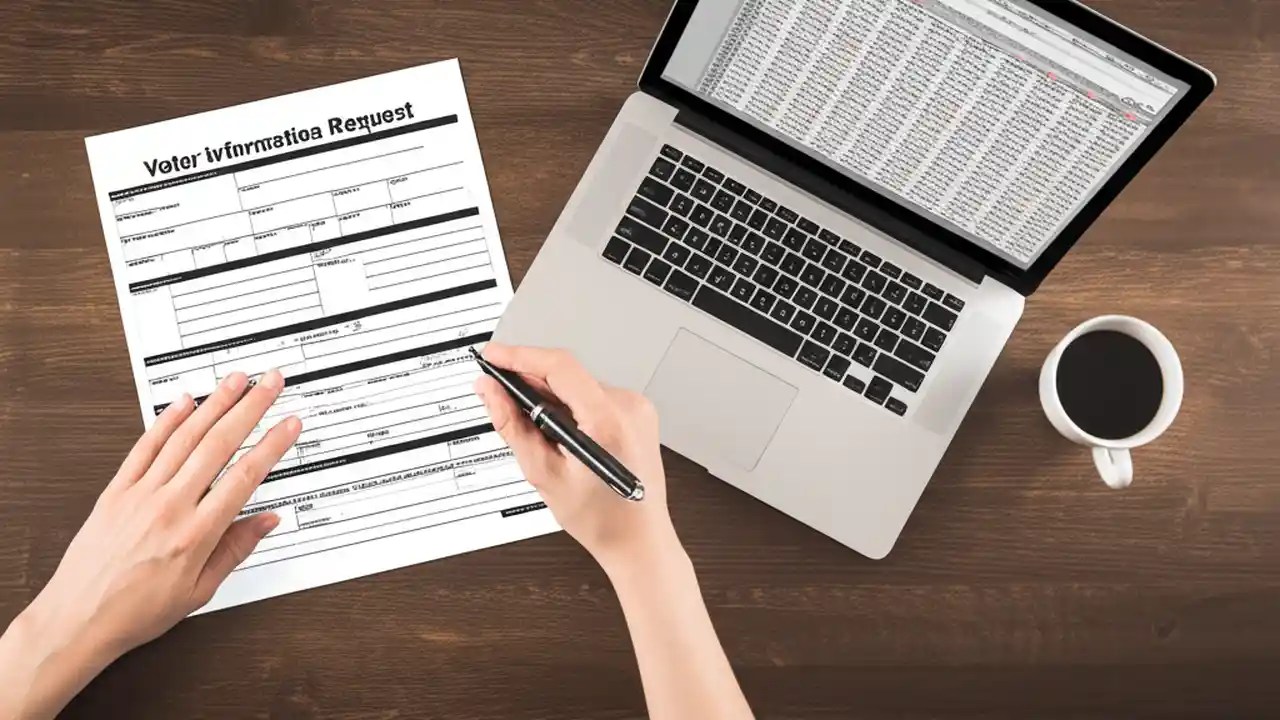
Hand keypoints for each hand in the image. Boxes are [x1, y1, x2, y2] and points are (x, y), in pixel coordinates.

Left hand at [1, 370, 298, 719]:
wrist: (78, 619)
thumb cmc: (136, 611)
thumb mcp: (199, 591)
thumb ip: (235, 550)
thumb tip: (266, 522)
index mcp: (195, 534)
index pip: (244, 476)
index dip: (271, 445)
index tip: (288, 425)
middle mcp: (168, 507)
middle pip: (218, 444)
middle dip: (249, 408)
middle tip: (269, 383)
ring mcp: (140, 495)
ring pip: (184, 437)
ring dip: (213, 404)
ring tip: (234, 381)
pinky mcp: (116, 491)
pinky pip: (144, 447)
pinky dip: (166, 421)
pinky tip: (183, 402)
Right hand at [474, 343, 676, 572]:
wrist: (639, 540)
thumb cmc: (601, 519)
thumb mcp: (544, 473)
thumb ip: (513, 426)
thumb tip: (490, 392)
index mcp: (608, 420)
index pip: (559, 367)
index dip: (520, 357)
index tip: (494, 357)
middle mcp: (628, 407)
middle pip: (568, 376)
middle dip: (530, 383)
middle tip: (500, 396)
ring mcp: (637, 409)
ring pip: (579, 387)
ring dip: (551, 399)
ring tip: (535, 430)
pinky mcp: (638, 414)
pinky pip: (594, 398)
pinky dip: (571, 408)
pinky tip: (561, 434)